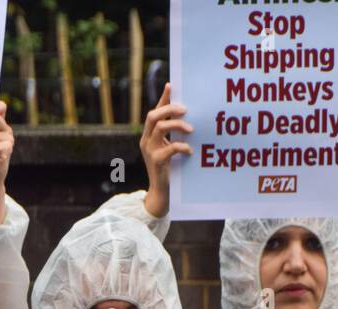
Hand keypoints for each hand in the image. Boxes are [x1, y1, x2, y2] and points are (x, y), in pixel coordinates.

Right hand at [140, 83, 192, 218]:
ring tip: (191, 130)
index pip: (155, 112)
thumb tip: (188, 119)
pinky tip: (190, 151)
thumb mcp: (169, 149)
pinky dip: (182, 146)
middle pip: (153, 115)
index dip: (163, 98)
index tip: (172, 85)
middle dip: (170, 109)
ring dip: (178, 125)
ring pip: (160, 127)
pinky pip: (170, 147)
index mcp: (149, 135)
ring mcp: (150, 150)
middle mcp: (146, 140)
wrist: (162, 193)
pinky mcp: (156, 161)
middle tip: (186, 110)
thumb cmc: (170, 170)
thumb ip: (173, 136)